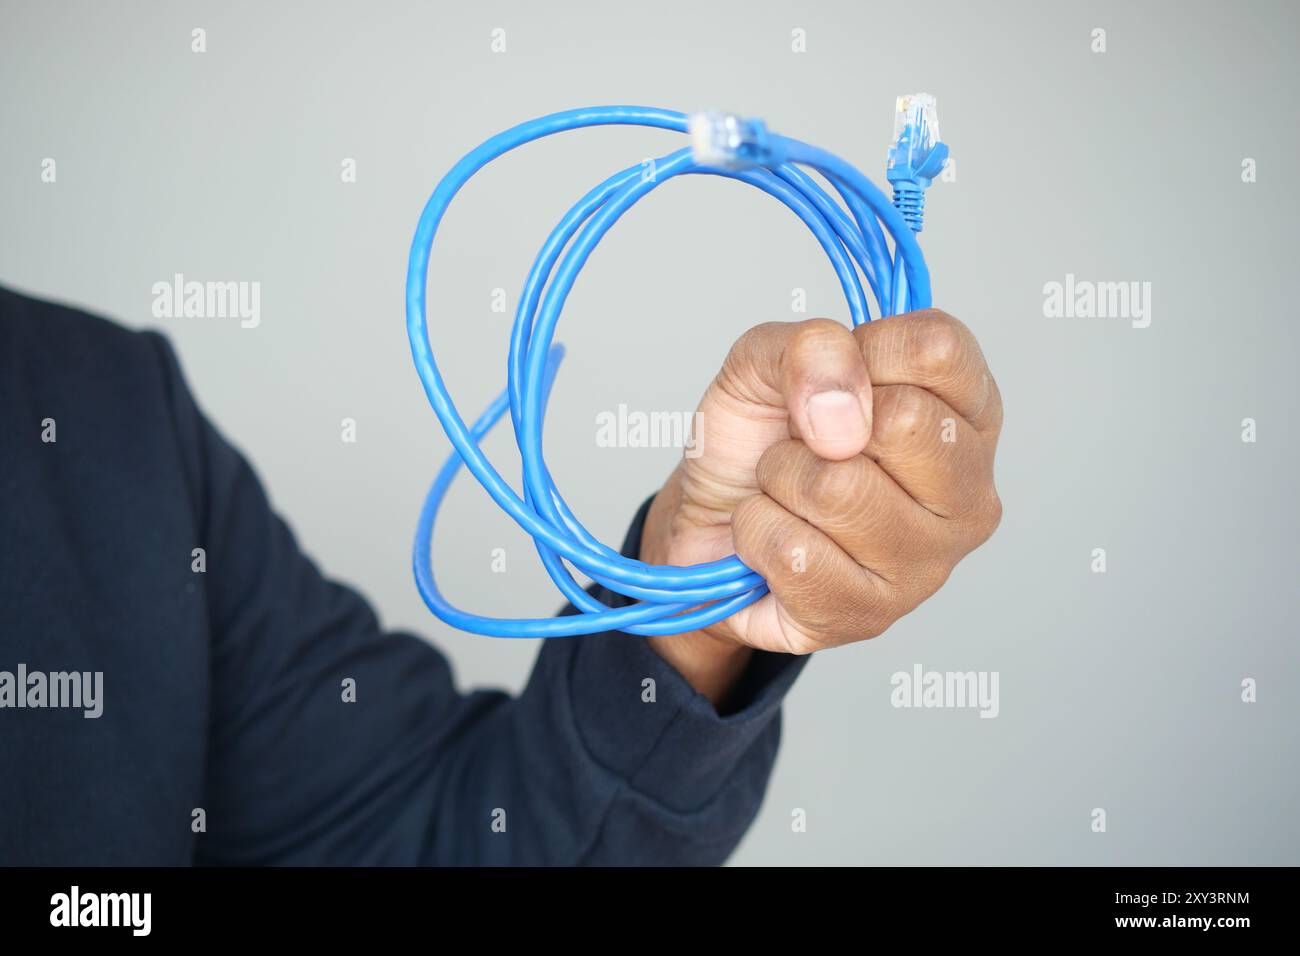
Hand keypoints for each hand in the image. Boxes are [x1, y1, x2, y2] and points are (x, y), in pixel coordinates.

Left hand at [641, 311, 1002, 702]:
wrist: (707, 526)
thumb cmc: (757, 442)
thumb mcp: (765, 363)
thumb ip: (807, 347)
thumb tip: (841, 407)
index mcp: (966, 411)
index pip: (939, 350)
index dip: (863, 350)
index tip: (831, 376)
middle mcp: (968, 491)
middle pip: (902, 421)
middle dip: (817, 423)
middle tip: (807, 444)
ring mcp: (928, 564)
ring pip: (838, 490)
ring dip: (779, 480)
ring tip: (786, 491)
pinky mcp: (870, 616)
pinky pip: (793, 552)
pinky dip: (756, 533)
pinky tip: (772, 539)